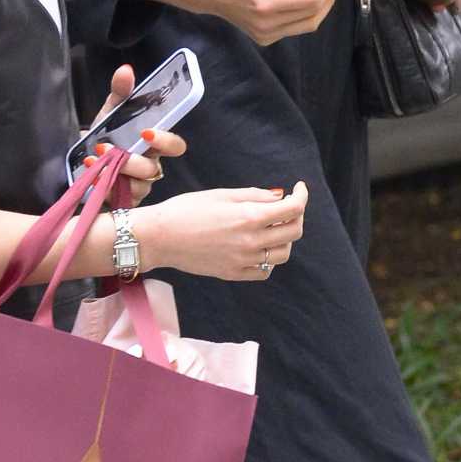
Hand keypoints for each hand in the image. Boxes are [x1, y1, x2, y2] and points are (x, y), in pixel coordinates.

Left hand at [83, 65, 187, 204]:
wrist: (81, 157)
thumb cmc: (105, 136)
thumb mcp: (111, 112)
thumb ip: (120, 92)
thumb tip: (125, 70)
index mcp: (153, 145)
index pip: (175, 146)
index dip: (167, 141)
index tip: (146, 132)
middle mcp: (149, 167)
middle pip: (154, 169)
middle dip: (133, 161)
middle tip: (110, 148)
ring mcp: (138, 186)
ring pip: (138, 186)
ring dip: (115, 173)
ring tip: (95, 160)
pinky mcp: (122, 201)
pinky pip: (120, 198)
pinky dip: (104, 186)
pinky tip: (92, 175)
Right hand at [135, 181, 307, 282]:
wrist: (159, 237)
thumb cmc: (186, 209)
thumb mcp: (221, 194)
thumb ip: (254, 195)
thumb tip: (279, 196)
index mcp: (248, 217)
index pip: (292, 208)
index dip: (301, 195)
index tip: (298, 188)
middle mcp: (250, 241)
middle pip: (294, 231)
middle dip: (296, 215)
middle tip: (286, 206)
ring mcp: (243, 260)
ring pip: (283, 253)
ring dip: (285, 238)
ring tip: (271, 227)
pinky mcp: (233, 273)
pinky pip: (264, 270)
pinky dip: (269, 258)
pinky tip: (259, 246)